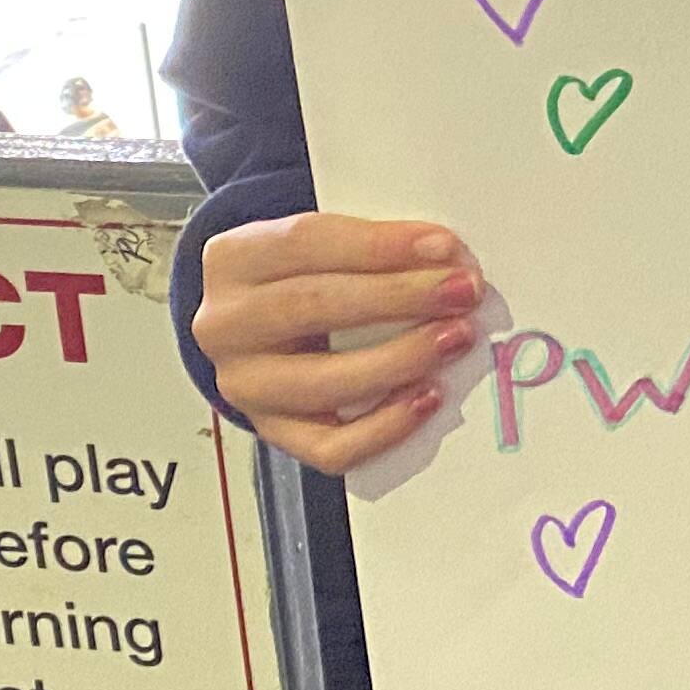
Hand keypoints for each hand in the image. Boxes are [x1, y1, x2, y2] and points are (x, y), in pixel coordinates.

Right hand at [190, 210, 480, 472]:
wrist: (262, 328)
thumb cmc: (305, 277)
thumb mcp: (319, 244)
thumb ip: (369, 246)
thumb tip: (446, 260)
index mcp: (233, 260)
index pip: (305, 243)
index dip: (379, 246)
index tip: (443, 246)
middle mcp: (227, 325)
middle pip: (314, 306)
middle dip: (400, 297)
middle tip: (462, 292)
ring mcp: (246, 386)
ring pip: (323, 381)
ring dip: (401, 359)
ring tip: (454, 338)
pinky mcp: (274, 433)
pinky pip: (331, 446)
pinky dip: (385, 426)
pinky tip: (426, 397)